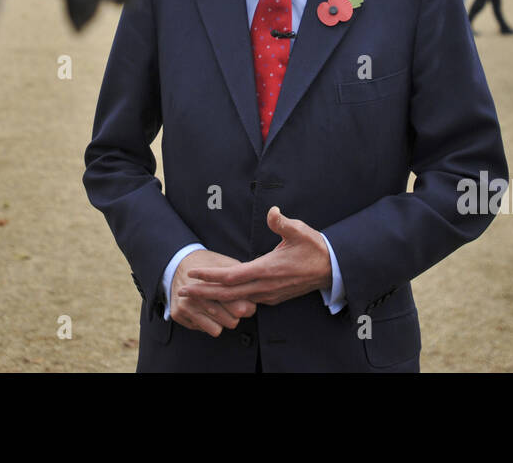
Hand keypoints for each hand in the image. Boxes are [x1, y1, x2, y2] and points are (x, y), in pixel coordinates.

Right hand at [169, 250, 256, 337]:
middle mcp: (197, 297)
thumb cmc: (207, 263)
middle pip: (231, 322)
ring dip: (220, 320)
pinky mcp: (177, 314)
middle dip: (234, 314)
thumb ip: (240, 280)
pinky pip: (202, 329)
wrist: (177, 261)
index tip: (246, 301)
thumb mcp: (226, 264)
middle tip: (232, 304)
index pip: (241, 309)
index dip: (247, 306)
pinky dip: (206, 321)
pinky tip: (204, 308)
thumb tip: (254, 297)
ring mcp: (186, 306)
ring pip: (217, 330)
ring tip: (218, 306)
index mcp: (212, 284)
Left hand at [180, 207, 331, 306]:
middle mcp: (264, 286)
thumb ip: (283, 223)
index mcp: (267, 269)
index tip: (192, 274)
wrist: (331, 269)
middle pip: (227, 293)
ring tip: (195, 295)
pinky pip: (246, 300)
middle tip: (181, 291)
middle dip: (203, 293)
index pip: (232, 276)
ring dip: (214, 298)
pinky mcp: (272, 296)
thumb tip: (272, 212)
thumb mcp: (300, 231)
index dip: (210, 276)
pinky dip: (229, 300)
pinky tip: (219, 296)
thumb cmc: (314, 248)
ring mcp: (268, 294)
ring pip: (235, 299)